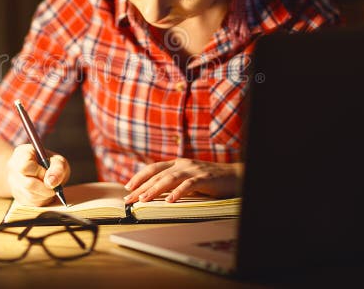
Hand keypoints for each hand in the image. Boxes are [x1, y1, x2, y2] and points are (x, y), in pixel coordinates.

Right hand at [6, 144, 70, 205]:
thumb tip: (51, 182)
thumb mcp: (58, 161)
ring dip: (45, 194)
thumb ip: (57, 168)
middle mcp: (13, 168)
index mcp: (21, 154)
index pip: (25, 166)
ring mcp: (13, 183)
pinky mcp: (17, 196)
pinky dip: (42, 200)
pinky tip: (45, 192)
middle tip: (53, 185)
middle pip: (27, 184)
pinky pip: (31, 203)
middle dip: (45, 187)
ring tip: (50, 188)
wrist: (43, 171)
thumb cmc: (51, 163)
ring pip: (30, 195)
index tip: (48, 172)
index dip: (39, 172)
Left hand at [123, 159, 242, 203]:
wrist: (235, 176)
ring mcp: (193, 170)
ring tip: (143, 200)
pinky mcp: (205, 178)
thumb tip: (155, 195)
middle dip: (141, 187)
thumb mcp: (188, 179)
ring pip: (170, 179)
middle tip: (129, 199)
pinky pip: (189, 185)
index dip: (139, 177)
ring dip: (155, 190)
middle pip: (158, 175)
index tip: (128, 188)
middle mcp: (183, 164)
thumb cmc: (210, 180)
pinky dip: (178, 192)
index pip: (153, 168)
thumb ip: (174, 183)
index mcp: (177, 163)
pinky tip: (170, 201)